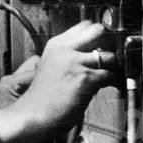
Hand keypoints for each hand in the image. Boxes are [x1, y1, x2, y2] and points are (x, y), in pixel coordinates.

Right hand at [0, 21, 116, 142]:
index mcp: (55, 45)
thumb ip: (68, 57)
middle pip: (97, 31)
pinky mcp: (84, 79)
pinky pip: (109, 75)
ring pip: (108, 55)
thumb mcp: (50, 67)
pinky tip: (101, 88)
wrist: (32, 116)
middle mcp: (64, 50)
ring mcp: (74, 63)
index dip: (95, 35)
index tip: (100, 43)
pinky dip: (110, 82)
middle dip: (106, 44)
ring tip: (105, 77)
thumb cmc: (41, 98)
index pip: (83, 26)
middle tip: (106, 58)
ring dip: (111, 66)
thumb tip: (92, 55)